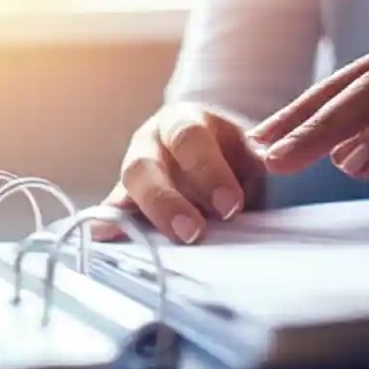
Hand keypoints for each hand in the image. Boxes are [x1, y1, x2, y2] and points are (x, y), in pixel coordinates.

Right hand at [102, 102, 265, 244]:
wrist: (209, 150)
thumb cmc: (232, 154)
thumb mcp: (248, 152)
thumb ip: (255, 171)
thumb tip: (260, 199)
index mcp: (183, 121)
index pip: (189, 139)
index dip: (207, 171)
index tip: (231, 206)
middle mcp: (149, 142)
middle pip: (144, 166)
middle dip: (167, 201)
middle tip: (193, 233)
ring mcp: (132, 171)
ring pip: (124, 190)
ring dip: (145, 220)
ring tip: (160, 248)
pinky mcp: (123, 199)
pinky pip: (111, 211)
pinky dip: (111, 226)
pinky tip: (108, 240)